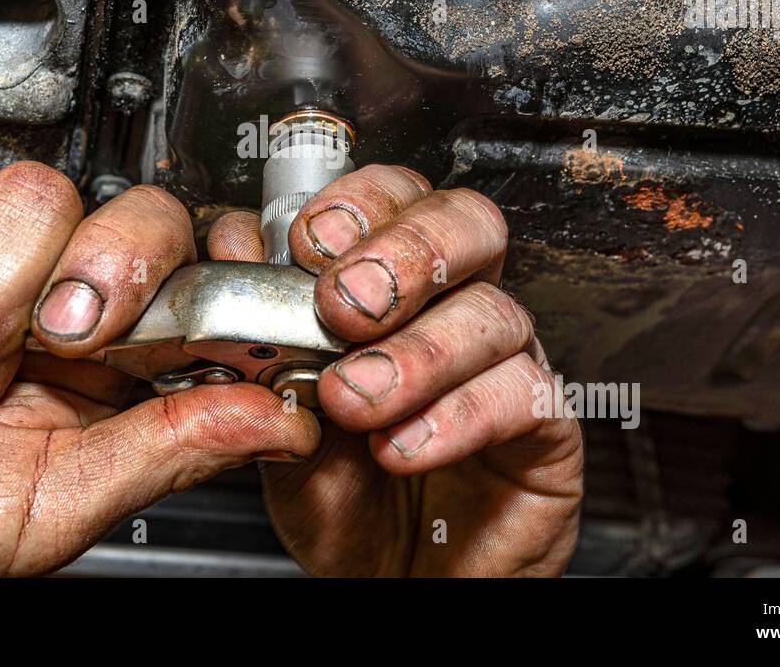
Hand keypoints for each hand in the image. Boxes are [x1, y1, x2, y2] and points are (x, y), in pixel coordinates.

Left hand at [208, 165, 582, 575]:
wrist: (388, 579)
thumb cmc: (343, 495)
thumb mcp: (279, 414)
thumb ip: (258, 333)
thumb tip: (234, 240)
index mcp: (396, 288)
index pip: (397, 199)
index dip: (360, 203)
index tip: (309, 240)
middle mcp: (456, 310)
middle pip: (466, 224)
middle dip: (403, 252)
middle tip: (343, 304)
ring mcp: (506, 363)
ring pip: (492, 311)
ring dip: (417, 351)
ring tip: (357, 398)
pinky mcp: (545, 429)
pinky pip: (523, 396)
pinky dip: (457, 416)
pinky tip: (403, 445)